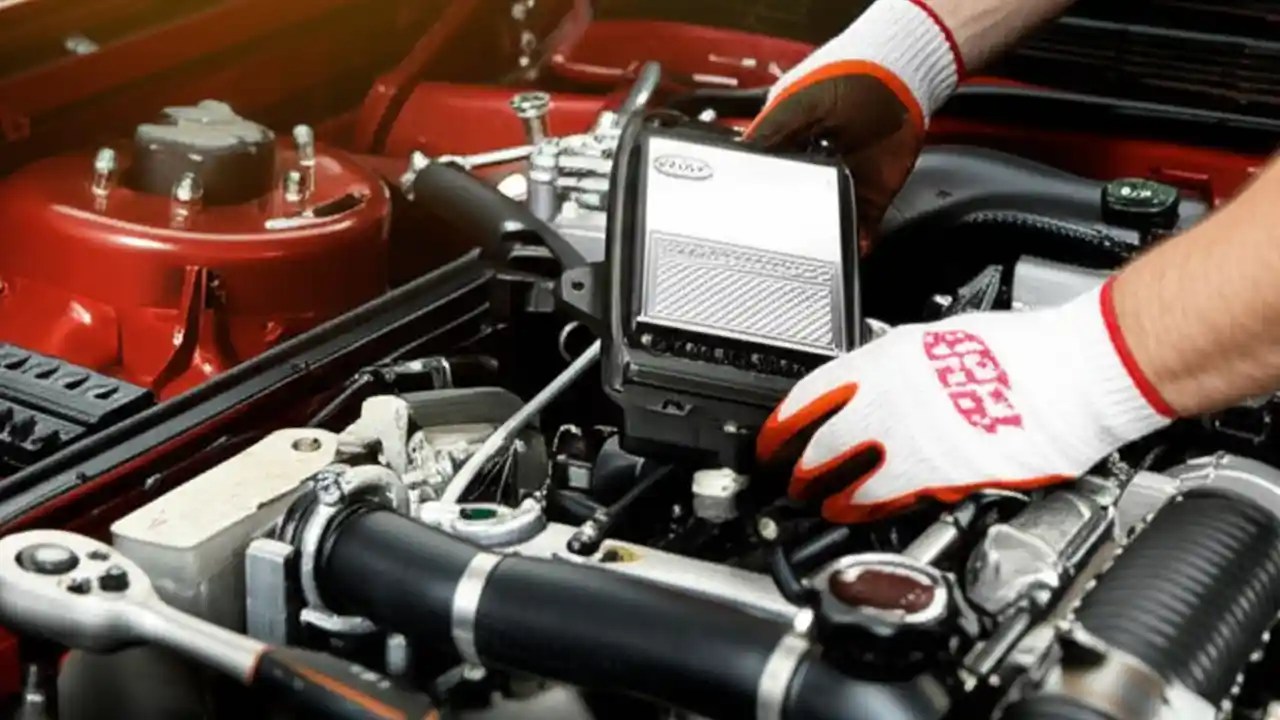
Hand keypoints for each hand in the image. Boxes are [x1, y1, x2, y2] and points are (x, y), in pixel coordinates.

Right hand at [745, 0, 963, 250]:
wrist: (905, 77)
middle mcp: (813, 172)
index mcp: (786, 148)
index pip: (765, 182)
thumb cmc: (848, 77)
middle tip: (789, 235)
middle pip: (796, 210)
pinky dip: (860, 242)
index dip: (759, 198)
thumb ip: (767, 135)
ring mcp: (843, 187)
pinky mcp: (872, 197)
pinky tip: (854, 247)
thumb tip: (742, 162)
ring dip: (827, 238)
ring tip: (822, 248)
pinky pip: (862, 231)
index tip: (753, 215)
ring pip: (827, 225)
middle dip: (794, 224)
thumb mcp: (794, 105)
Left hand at [756, 284, 1173, 523]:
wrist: (1074, 371)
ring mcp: (914, 441)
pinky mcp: (943, 476)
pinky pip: (891, 499)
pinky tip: (863, 513)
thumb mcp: (937, 340)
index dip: (781, 425)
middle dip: (800, 469)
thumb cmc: (1020, 350)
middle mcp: (890, 400)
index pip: (809, 396)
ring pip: (850, 479)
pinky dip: (870, 509)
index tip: (769, 440)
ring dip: (830, 497)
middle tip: (791, 482)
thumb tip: (868, 387)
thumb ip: (893, 368)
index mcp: (884, 360)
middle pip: (821, 445)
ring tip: (823, 505)